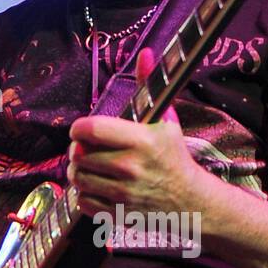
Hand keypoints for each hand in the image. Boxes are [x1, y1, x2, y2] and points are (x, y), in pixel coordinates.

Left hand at [67, 47, 202, 216]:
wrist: (190, 201)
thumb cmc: (174, 157)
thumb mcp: (166, 120)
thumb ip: (149, 86)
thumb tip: (146, 53)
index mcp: (141, 141)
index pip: (89, 129)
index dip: (79, 128)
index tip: (82, 130)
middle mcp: (130, 167)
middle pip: (78, 155)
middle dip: (77, 150)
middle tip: (83, 149)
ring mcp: (123, 194)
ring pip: (78, 179)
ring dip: (78, 172)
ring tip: (88, 167)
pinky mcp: (118, 214)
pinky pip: (83, 202)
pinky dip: (85, 195)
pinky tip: (97, 187)